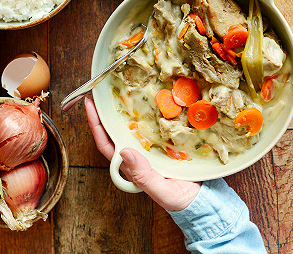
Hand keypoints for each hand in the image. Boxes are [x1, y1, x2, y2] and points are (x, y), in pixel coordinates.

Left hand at [85, 99, 200, 211]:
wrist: (201, 197)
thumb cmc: (181, 198)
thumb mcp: (162, 192)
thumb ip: (144, 176)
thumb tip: (125, 152)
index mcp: (131, 166)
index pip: (107, 144)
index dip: (96, 126)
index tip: (91, 107)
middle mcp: (136, 156)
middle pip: (115, 133)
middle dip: (106, 114)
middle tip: (101, 93)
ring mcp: (149, 149)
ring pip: (130, 128)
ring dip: (123, 112)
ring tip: (119, 93)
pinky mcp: (163, 144)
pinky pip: (149, 127)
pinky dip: (145, 115)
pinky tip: (147, 103)